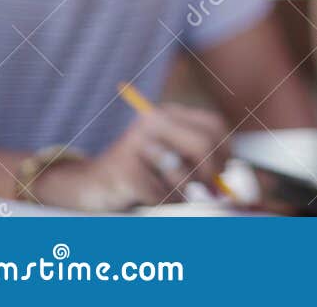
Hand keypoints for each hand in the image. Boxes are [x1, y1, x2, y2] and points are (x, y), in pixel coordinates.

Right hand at [32, 104, 230, 211]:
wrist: (89, 186)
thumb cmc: (142, 175)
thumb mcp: (174, 161)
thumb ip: (202, 165)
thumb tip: (227, 189)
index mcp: (167, 114)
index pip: (214, 126)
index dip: (226, 151)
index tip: (223, 172)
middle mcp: (151, 122)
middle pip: (203, 145)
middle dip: (212, 174)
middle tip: (209, 191)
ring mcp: (136, 144)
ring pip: (184, 175)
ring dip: (181, 193)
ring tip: (164, 191)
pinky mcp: (124, 170)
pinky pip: (162, 195)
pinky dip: (160, 202)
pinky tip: (143, 197)